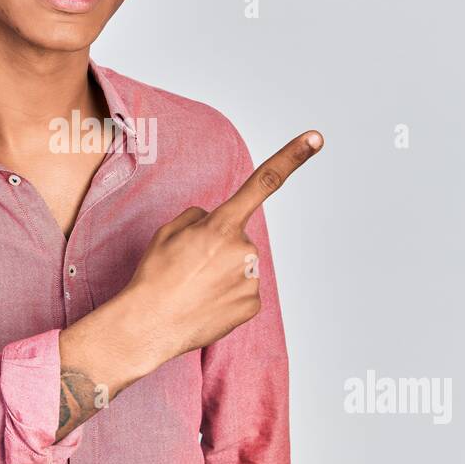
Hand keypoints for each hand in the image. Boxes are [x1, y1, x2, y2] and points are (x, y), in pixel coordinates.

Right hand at [117, 129, 322, 371]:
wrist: (149, 325)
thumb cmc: (155, 277)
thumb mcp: (168, 231)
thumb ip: (200, 217)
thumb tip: (216, 223)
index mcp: (221, 225)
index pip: (263, 183)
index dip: (292, 158)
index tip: (316, 138)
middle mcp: (243, 249)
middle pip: (238, 239)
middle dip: (219, 248)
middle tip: (190, 268)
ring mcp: (251, 279)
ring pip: (241, 267)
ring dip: (222, 274)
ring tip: (194, 289)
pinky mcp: (252, 305)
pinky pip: (243, 292)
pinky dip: (226, 296)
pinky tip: (206, 304)